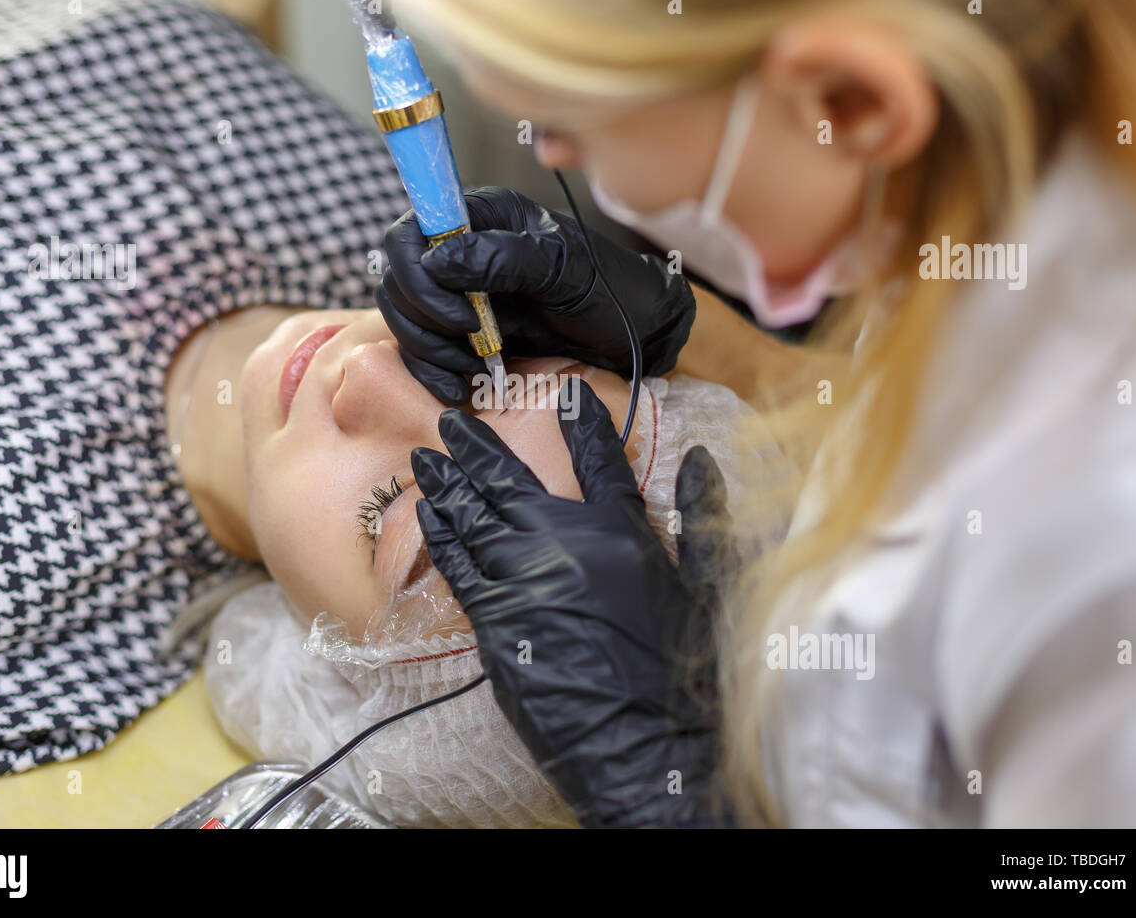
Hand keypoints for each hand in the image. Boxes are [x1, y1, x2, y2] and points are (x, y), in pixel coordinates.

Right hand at [377, 186, 696, 404]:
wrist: (633, 335)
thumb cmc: (609, 290)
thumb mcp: (564, 269)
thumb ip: (503, 258)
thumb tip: (437, 258)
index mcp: (481, 217)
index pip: (410, 231)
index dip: (417, 272)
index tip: (462, 309)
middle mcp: (460, 250)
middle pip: (398, 280)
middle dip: (428, 318)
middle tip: (473, 337)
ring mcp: (457, 293)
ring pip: (404, 319)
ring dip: (430, 349)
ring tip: (474, 366)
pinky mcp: (461, 333)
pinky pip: (421, 351)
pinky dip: (432, 372)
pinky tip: (461, 388)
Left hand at [410, 380, 738, 826]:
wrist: (646, 745)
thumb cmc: (685, 672)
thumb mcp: (710, 588)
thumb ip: (704, 517)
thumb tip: (703, 459)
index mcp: (625, 534)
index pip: (600, 459)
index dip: (580, 420)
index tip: (564, 390)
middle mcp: (569, 546)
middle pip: (512, 480)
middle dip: (477, 444)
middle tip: (451, 419)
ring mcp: (526, 580)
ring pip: (475, 516)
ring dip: (447, 482)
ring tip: (425, 456)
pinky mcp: (497, 621)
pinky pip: (458, 565)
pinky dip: (440, 533)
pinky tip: (426, 511)